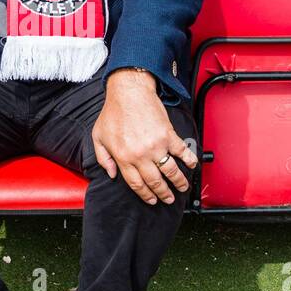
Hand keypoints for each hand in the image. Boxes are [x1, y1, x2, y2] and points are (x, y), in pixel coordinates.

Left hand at [91, 68, 197, 204]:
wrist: (129, 91)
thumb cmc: (113, 111)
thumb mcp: (99, 137)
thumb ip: (103, 158)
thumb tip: (111, 174)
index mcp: (123, 157)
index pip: (136, 184)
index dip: (145, 194)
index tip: (151, 200)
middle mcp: (140, 155)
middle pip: (155, 182)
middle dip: (163, 194)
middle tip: (169, 199)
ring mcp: (156, 146)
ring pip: (170, 171)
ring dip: (178, 182)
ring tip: (182, 188)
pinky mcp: (168, 135)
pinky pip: (182, 152)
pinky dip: (189, 160)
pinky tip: (192, 166)